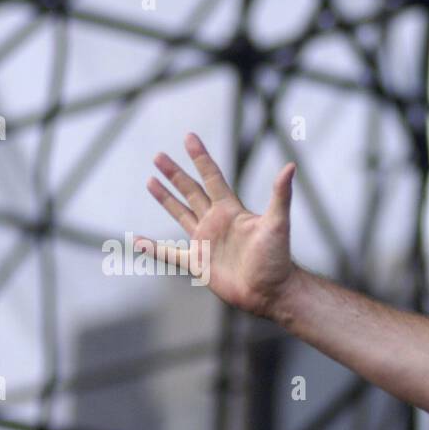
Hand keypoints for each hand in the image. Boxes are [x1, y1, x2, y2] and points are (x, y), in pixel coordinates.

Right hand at [136, 132, 298, 317]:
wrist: (272, 292)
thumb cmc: (278, 259)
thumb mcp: (278, 223)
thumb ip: (280, 195)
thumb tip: (290, 166)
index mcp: (231, 210)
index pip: (212, 177)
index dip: (201, 157)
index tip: (189, 137)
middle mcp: (216, 222)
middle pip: (191, 191)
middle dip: (175, 173)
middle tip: (158, 155)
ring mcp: (205, 242)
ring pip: (180, 214)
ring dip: (166, 198)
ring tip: (151, 180)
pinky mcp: (198, 264)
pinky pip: (170, 254)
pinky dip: (154, 248)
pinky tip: (138, 241)